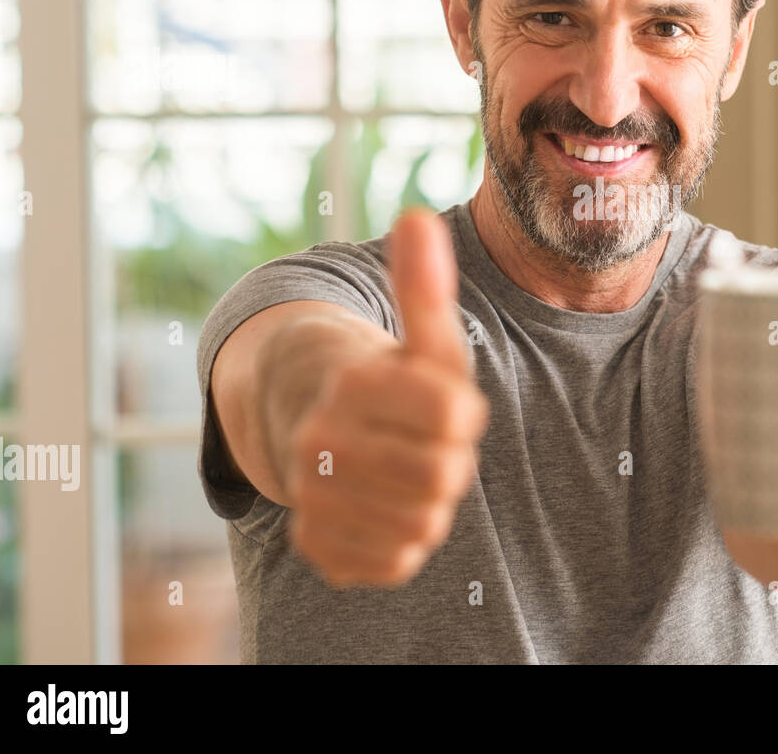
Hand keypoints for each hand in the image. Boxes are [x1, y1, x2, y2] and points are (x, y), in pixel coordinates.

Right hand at [286, 208, 489, 587]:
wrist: (319, 429)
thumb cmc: (393, 382)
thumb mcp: (420, 336)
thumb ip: (424, 284)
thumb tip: (415, 216)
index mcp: (351, 383)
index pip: (454, 413)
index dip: (464, 412)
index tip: (444, 404)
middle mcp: (319, 443)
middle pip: (444, 475)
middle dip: (450, 460)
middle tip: (426, 443)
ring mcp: (313, 500)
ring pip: (424, 523)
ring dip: (431, 501)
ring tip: (405, 471)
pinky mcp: (319, 549)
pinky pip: (398, 562)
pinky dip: (406, 540)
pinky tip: (386, 508)